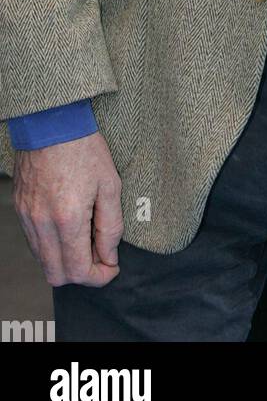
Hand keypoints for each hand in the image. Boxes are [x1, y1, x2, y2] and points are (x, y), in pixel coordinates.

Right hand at [13, 131, 123, 285]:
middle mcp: (42, 224)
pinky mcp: (20, 209)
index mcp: (68, 219)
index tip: (111, 268)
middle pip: (56, 275)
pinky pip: (34, 242)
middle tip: (99, 256)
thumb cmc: (84, 149)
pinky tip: (68, 227)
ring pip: (43, 261)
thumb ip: (111, 226)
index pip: (78, 271)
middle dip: (81, 274)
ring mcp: (27, 218)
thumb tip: (109, 256)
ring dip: (65, 260)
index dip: (98, 277)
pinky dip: (51, 245)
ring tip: (86, 237)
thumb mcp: (110, 185)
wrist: (52, 123)